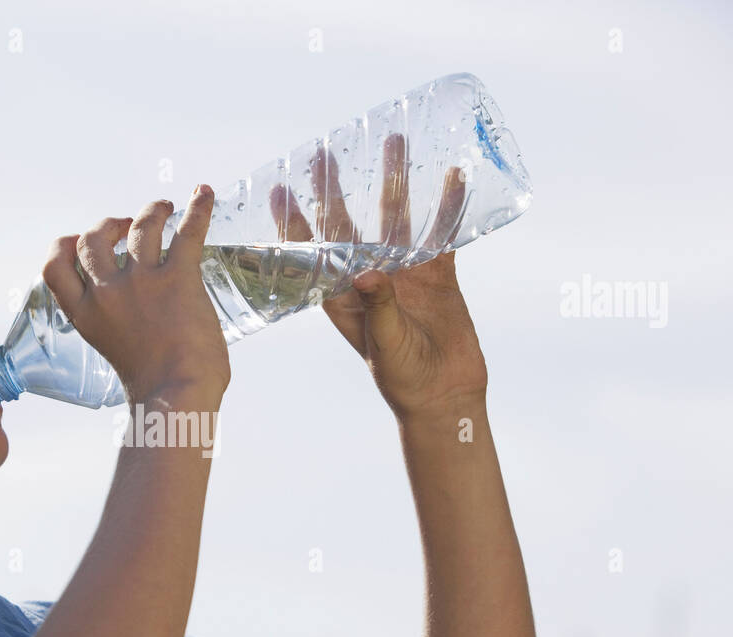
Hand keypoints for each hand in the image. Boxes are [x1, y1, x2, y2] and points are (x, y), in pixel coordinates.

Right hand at [43, 185, 229, 405]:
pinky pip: (187, 231)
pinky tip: (206, 194)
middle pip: (92, 239)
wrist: (176, 397)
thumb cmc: (154, 389)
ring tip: (164, 208)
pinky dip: (199, 209)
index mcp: (86, 316)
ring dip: (151, 211)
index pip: (55, 268)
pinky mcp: (178, 277)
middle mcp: (107, 294)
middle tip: (127, 225)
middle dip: (106, 225)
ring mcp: (141, 282)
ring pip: (139, 226)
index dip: (63, 247)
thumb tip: (145, 321)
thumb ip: (119, 327)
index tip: (79, 240)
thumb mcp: (116, 352)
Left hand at [268, 133, 487, 419]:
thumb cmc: (402, 378)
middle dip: (337, 187)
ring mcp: (404, 273)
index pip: (312, 251)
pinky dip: (448, 206)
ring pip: (396, 218)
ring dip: (395, 182)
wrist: (444, 396)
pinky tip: (453, 176)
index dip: (293, 221)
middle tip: (327, 150)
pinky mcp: (439, 276)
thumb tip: (369, 272)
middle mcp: (368, 277)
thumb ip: (378, 307)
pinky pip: (442, 233)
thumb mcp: (384, 343)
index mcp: (342, 295)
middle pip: (349, 222)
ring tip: (394, 142)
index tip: (279, 187)